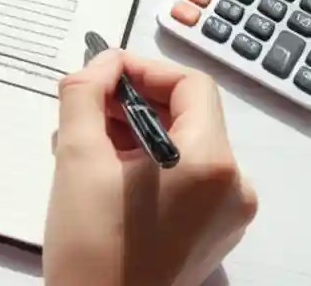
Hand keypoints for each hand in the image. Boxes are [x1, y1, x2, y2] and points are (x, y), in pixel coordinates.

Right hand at [44, 50, 257, 285]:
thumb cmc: (92, 247)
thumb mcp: (77, 157)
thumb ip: (85, 94)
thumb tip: (100, 63)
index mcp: (211, 163)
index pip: (190, 85)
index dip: (144, 70)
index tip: (102, 73)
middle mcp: (234, 187)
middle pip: (189, 116)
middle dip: (135, 102)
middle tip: (88, 106)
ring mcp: (227, 216)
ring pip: (185, 148)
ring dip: (137, 133)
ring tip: (88, 142)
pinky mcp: (212, 235)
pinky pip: (187, 180)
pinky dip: (150, 164)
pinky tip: (107, 174)